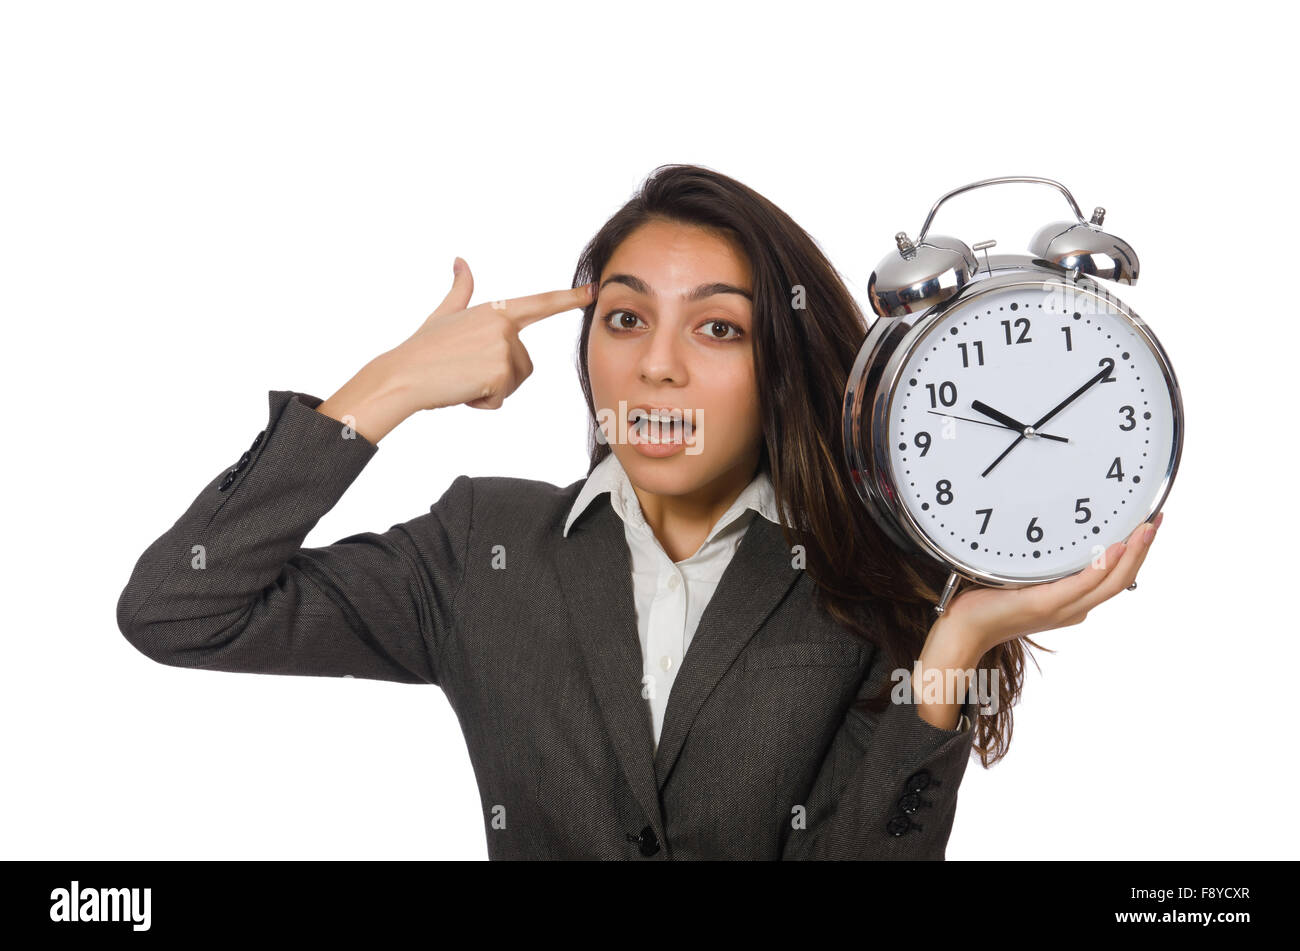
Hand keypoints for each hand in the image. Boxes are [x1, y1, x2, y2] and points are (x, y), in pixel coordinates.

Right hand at [391, 257, 594, 411]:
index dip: (569, 298)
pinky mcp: (500, 373)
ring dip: (490, 389)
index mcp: (496, 311)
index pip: (540, 303)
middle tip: (464, 370)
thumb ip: (460, 289)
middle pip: (524, 364)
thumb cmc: (422, 348)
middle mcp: (504, 326)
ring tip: (462, 378)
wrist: (402, 376)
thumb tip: (460, 261)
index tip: (594, 290)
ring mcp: (503, 349)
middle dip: (498, 376)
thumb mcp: (444, 313)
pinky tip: (461, 390)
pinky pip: (501, 398)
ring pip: (514, 383)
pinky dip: (482, 402)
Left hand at [927, 512, 1165, 661]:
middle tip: (1156, 520)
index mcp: (1071, 602)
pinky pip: (1082, 585)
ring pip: (1111, 582)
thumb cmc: (985, 602)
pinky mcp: (1045, 604)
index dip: (1135, 554)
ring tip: (1147, 528)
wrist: (963, 629)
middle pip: (1122, 579)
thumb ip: (1040, 564)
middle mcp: (1073, 608)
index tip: (1146, 526)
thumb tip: (1046, 534)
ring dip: (1133, 553)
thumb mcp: (1020, 577)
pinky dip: (1102, 567)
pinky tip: (1116, 548)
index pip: (1114, 578)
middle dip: (1143, 549)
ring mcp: (1061, 608)